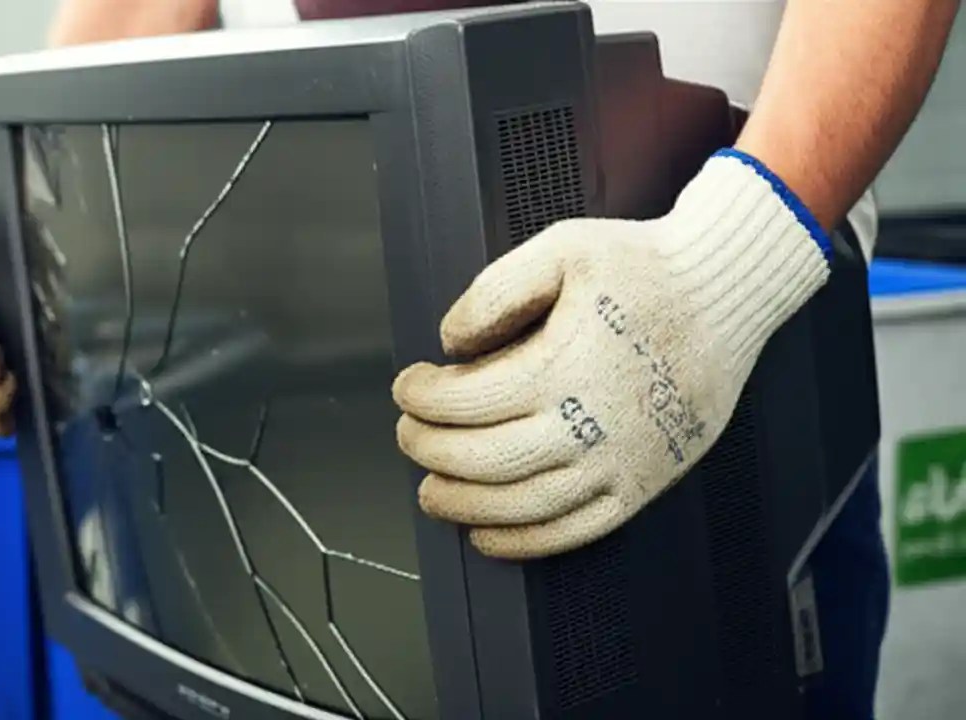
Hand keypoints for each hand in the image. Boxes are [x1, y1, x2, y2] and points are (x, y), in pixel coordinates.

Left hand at [393, 152, 830, 558]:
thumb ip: (494, 290)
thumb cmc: (644, 269)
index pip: (465, 401)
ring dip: (463, 505)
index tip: (409, 387)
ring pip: (522, 507)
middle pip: (483, 460)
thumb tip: (452, 341)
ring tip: (433, 491)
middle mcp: (590, 423)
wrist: (726, 294)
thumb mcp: (561, 248)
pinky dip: (523, 542)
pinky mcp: (642, 485)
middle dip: (429, 450)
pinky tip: (488, 534)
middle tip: (410, 435)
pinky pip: (575, 531)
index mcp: (564, 364)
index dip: (422, 399)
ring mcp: (620, 462)